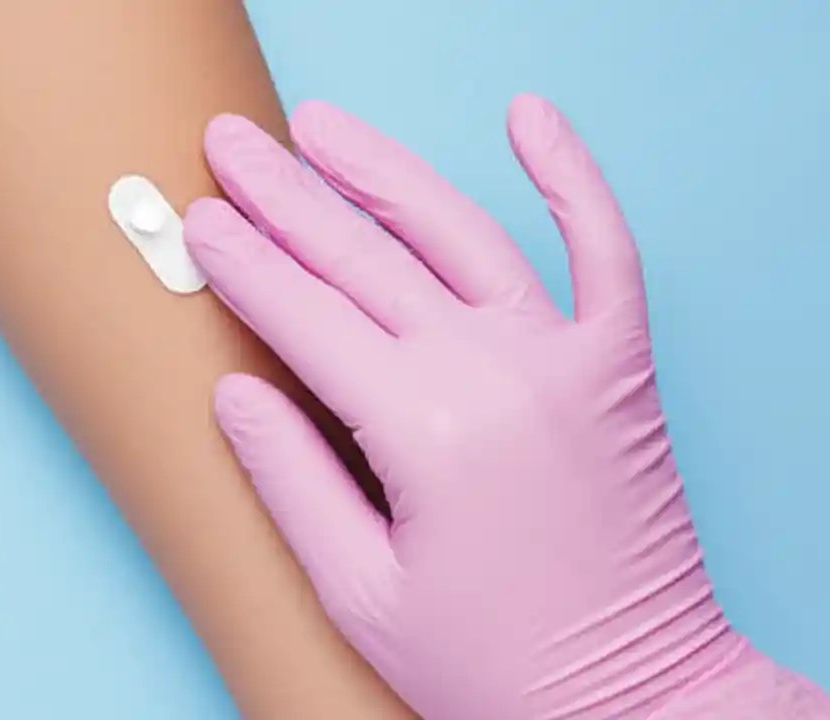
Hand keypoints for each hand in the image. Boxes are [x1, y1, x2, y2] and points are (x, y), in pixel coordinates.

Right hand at [184, 96, 829, 718]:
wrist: (633, 696)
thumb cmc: (493, 666)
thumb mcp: (359, 592)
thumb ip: (291, 478)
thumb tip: (234, 390)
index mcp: (422, 431)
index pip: (305, 319)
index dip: (241, 265)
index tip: (196, 220)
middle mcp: (494, 373)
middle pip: (363, 259)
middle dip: (284, 196)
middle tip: (228, 144)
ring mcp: (564, 358)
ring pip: (456, 232)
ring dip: (381, 170)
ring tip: (320, 124)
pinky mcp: (617, 366)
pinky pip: (604, 247)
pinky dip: (571, 177)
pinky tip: (528, 120)